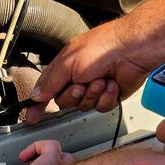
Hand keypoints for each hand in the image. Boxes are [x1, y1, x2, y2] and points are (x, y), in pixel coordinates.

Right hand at [24, 19, 154, 123]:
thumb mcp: (68, 64)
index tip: (31, 117)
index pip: (46, 89)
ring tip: (101, 79)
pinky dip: (106, 96)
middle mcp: (78, 77)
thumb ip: (50, 82)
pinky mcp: (110, 94)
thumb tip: (36, 95)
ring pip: (84, 106)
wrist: (132, 50)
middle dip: (73, 95)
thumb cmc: (102, 47)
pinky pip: (101, 107)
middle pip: (65, 102)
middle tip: (81, 84)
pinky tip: (111, 84)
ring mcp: (94, 86)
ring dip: (92, 94)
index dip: (38, 104)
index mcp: (65, 67)